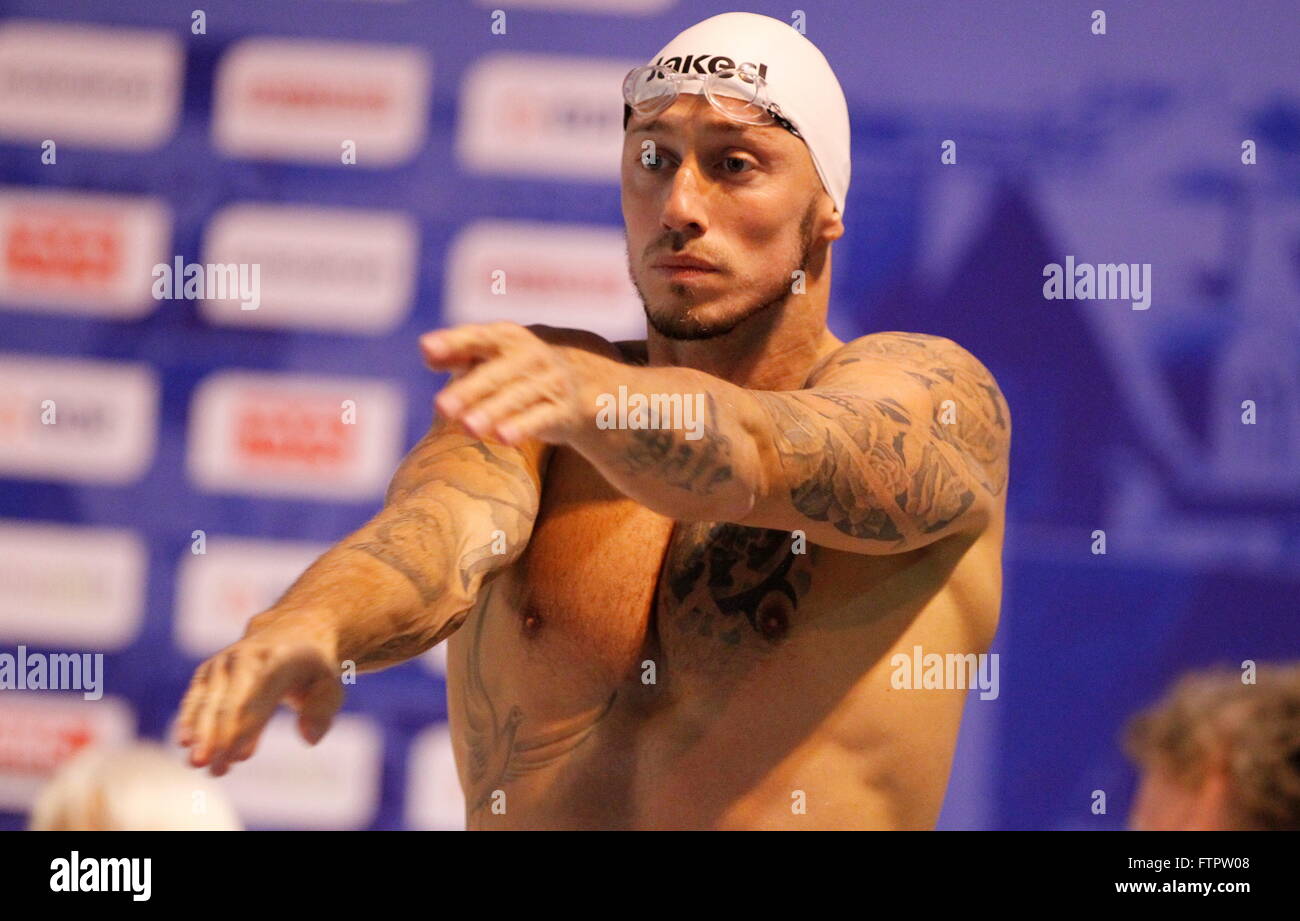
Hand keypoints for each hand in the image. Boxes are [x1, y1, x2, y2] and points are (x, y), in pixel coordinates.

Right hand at [176, 619, 342, 775]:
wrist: (291, 630)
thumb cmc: (311, 669)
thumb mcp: (330, 685)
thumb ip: (322, 711)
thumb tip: (309, 739)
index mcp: (280, 660)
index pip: (258, 702)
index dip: (244, 731)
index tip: (236, 759)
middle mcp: (247, 657)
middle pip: (229, 704)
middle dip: (219, 738)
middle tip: (214, 770)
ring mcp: (224, 661)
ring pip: (207, 701)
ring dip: (201, 734)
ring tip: (198, 764)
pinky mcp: (208, 668)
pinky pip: (195, 696)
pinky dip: (189, 719)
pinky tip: (183, 742)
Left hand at [422, 322, 595, 446]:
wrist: (578, 384)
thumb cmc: (516, 370)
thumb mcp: (489, 356)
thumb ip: (457, 353)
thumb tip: (426, 351)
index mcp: (507, 338)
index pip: (478, 337)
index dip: (453, 342)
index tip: (428, 349)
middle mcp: (530, 356)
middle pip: (495, 373)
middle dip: (468, 390)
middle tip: (441, 407)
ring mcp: (548, 382)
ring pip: (517, 397)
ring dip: (492, 411)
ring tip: (468, 427)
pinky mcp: (562, 410)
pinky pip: (541, 418)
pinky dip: (522, 427)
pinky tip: (502, 438)